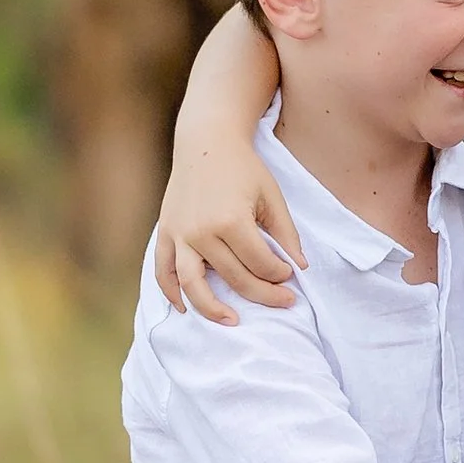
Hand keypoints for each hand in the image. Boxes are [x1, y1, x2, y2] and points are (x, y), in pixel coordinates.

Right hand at [154, 153, 307, 323]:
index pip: (260, 263)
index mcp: (231, 220)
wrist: (206, 141)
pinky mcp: (166, 232)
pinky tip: (184, 308)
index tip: (290, 274)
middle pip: (234, 277)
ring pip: (193, 284)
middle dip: (263, 294)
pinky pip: (163, 270)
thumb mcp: (272, 195)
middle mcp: (202, 231)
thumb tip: (300, 267)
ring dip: (211, 308)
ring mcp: (180, 234)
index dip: (280, 274)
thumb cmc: (244, 167)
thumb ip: (286, 233)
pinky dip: (170, 292)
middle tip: (283, 302)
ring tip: (231, 321)